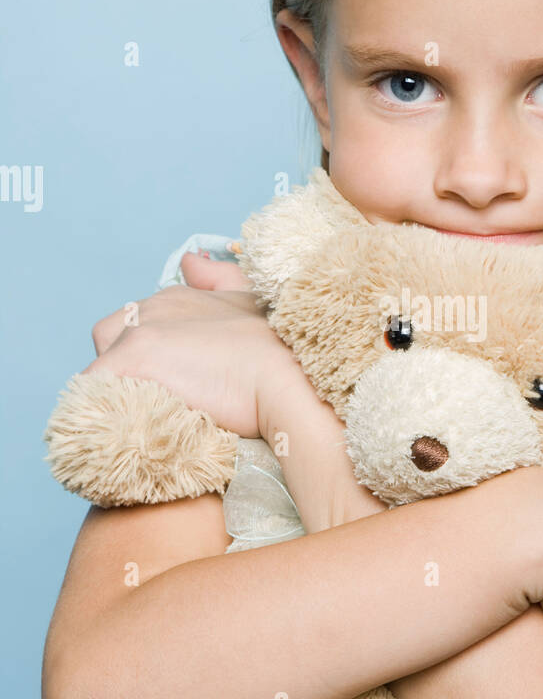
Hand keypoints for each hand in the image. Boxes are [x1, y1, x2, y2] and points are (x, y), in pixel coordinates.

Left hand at [84, 252, 296, 437]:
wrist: (294, 376)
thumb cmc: (284, 351)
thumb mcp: (251, 304)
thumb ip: (220, 281)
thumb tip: (190, 262)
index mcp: (176, 298)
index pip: (134, 326)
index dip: (150, 359)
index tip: (175, 383)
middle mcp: (153, 308)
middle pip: (109, 342)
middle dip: (125, 371)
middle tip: (159, 401)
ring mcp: (140, 332)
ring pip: (100, 371)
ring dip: (115, 396)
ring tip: (145, 423)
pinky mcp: (134, 360)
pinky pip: (93, 394)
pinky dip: (102, 416)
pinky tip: (126, 436)